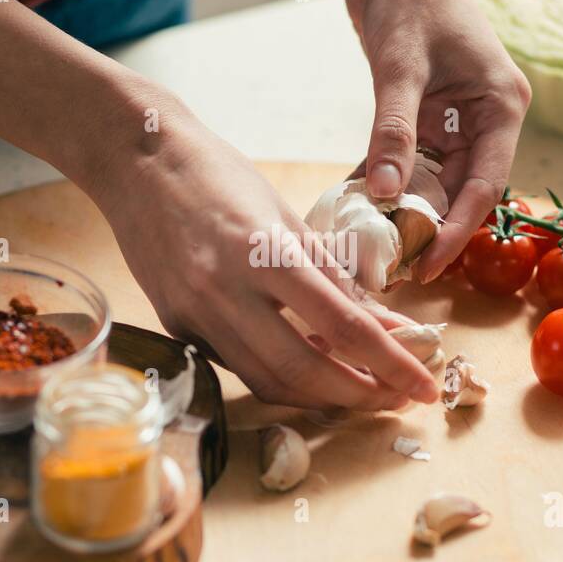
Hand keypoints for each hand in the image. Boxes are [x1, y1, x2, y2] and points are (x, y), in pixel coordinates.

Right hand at [91, 100, 439, 410]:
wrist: (137, 160)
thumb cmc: (219, 175)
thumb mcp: (287, 216)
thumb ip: (335, 277)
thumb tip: (387, 328)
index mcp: (264, 252)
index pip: (343, 326)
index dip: (391, 364)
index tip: (425, 388)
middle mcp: (226, 291)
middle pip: (304, 372)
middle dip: (360, 396)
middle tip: (397, 400)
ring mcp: (195, 314)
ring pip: (267, 382)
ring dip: (320, 399)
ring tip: (362, 393)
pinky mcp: (175, 327)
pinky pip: (237, 367)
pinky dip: (280, 377)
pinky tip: (310, 371)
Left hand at [344, 0, 531, 280]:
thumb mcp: (400, 67)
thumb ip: (394, 131)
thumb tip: (384, 194)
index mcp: (502, 106)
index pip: (484, 186)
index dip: (455, 231)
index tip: (426, 266)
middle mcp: (486, 116)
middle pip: (461, 189)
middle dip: (427, 226)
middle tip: (392, 265)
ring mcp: (456, 115)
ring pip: (433, 178)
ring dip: (404, 207)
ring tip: (371, 243)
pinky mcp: (426, 111)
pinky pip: (410, 158)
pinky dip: (386, 177)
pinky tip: (357, 201)